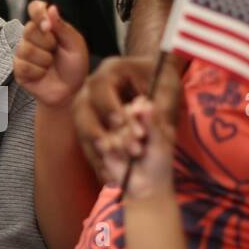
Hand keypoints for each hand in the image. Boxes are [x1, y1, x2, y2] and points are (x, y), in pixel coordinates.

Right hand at [13, 0, 89, 107]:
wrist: (70, 92)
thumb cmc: (74, 68)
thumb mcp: (75, 45)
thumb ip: (63, 27)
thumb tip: (52, 8)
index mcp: (47, 27)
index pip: (35, 8)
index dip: (38, 12)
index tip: (48, 25)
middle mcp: (32, 37)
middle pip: (29, 29)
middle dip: (47, 43)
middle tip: (56, 52)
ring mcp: (23, 53)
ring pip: (26, 49)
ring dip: (44, 60)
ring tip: (50, 66)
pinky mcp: (18, 69)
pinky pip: (23, 66)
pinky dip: (38, 72)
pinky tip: (43, 75)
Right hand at [73, 54, 154, 177]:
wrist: (157, 87)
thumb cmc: (163, 83)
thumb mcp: (168, 91)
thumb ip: (158, 105)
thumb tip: (146, 113)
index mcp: (111, 71)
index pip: (101, 88)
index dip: (110, 107)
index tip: (124, 125)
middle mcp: (93, 89)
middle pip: (82, 109)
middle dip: (97, 131)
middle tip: (117, 149)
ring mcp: (88, 108)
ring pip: (81, 129)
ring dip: (96, 149)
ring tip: (112, 170)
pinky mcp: (89, 128)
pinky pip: (86, 145)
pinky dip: (97, 161)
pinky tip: (111, 176)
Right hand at [98, 92, 177, 194]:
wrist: (145, 187)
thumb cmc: (158, 164)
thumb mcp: (161, 142)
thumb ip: (153, 122)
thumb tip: (145, 103)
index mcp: (148, 117)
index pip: (140, 103)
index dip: (140, 110)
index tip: (143, 120)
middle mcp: (131, 121)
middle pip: (125, 111)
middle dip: (133, 126)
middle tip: (141, 141)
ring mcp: (117, 131)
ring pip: (115, 124)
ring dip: (126, 140)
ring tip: (136, 154)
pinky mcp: (105, 142)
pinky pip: (106, 137)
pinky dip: (116, 147)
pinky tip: (123, 157)